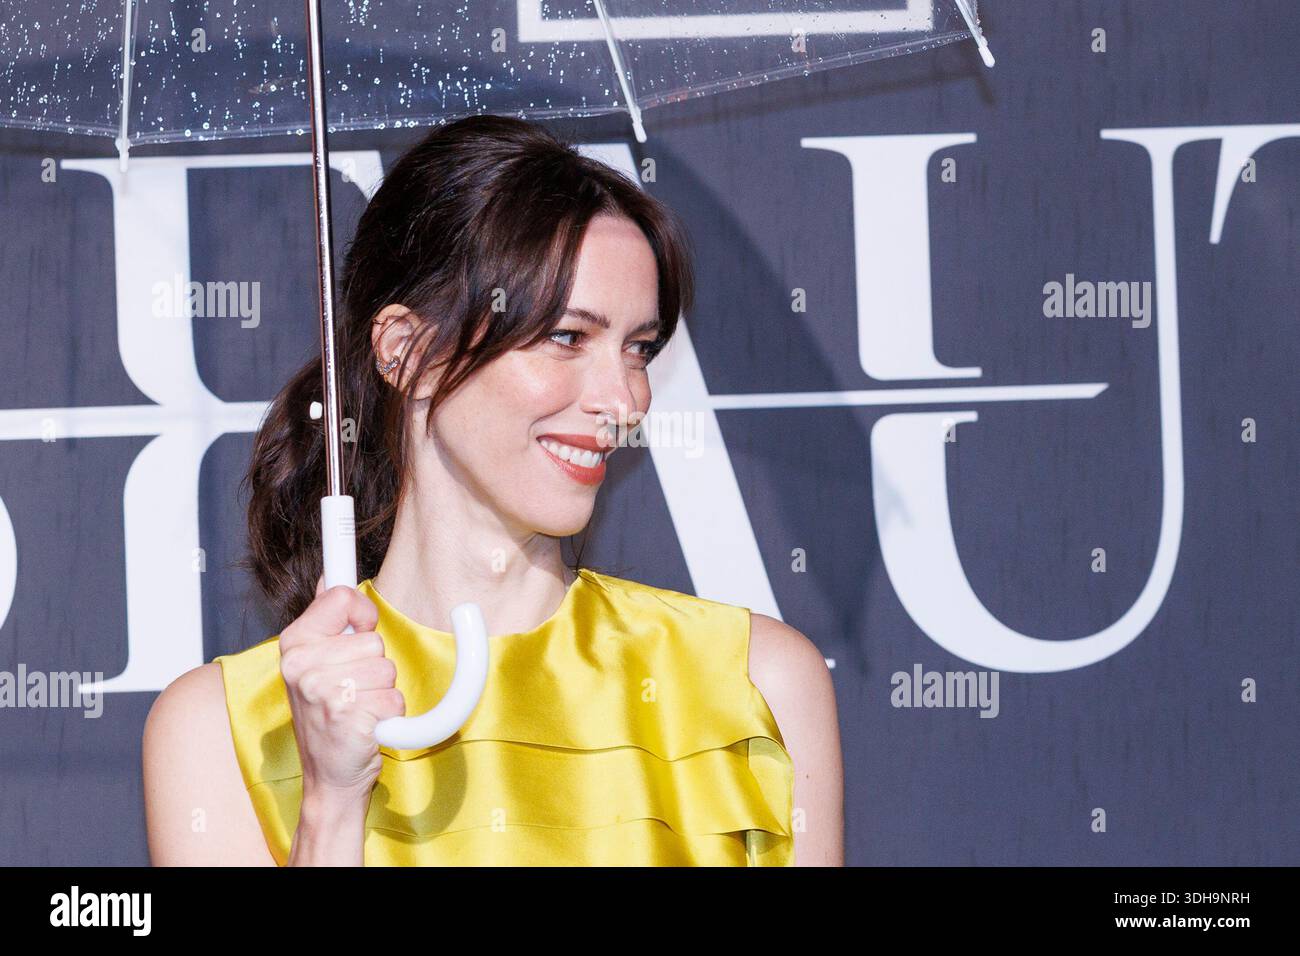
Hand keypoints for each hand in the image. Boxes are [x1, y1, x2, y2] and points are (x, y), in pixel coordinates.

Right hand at [278, 575, 404, 805]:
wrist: (328, 776)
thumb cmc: (328, 718)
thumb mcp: (316, 664)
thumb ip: (326, 620)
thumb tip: (330, 579)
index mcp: (294, 644)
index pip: (342, 598)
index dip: (363, 614)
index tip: (362, 628)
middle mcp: (301, 665)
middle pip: (374, 640)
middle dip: (374, 666)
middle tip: (353, 690)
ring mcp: (322, 690)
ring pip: (387, 669)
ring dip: (382, 691)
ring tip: (358, 708)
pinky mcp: (346, 715)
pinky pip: (394, 698)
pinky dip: (389, 715)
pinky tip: (366, 726)